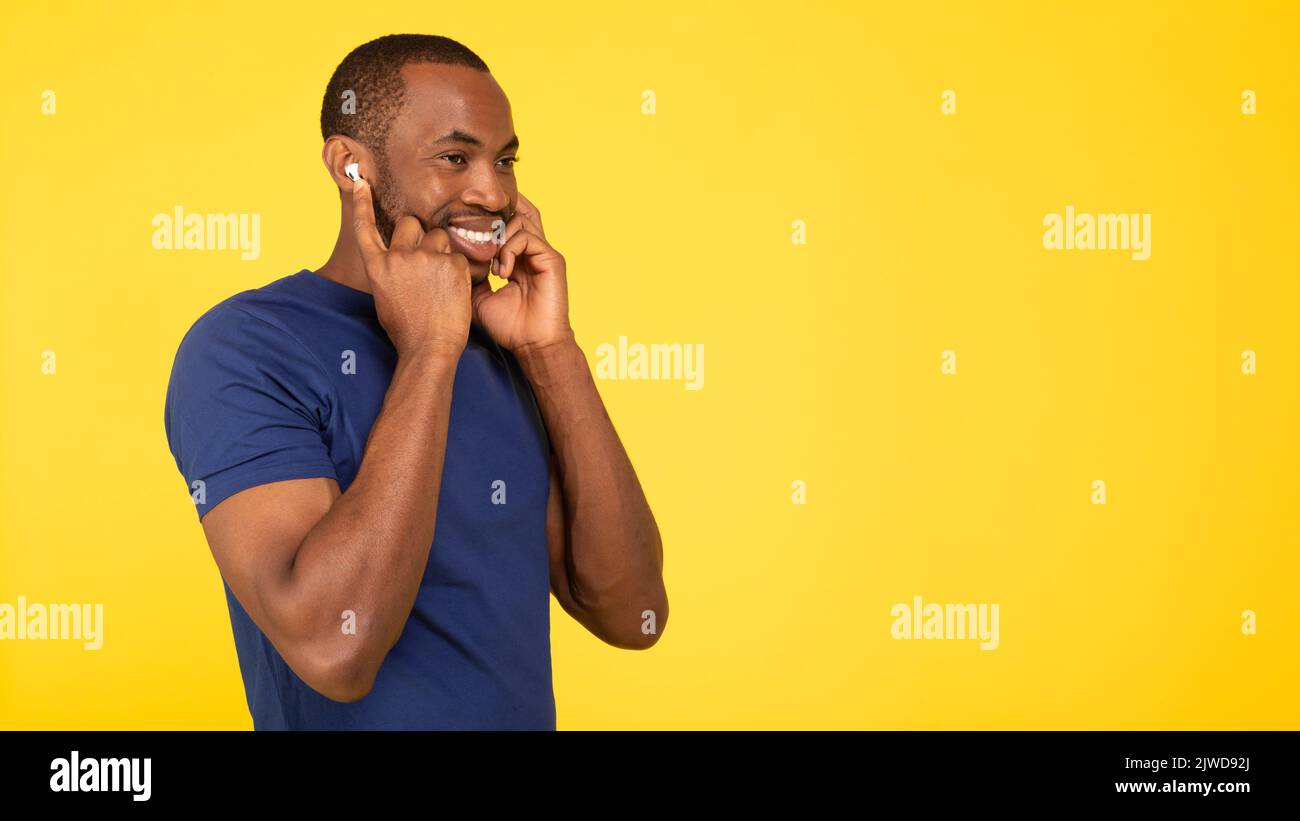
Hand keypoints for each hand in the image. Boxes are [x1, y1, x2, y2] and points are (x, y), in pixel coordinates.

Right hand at [352, 176, 471, 358]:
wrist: (429, 348)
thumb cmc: (407, 330)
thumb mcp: (386, 297)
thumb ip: (389, 271)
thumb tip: (396, 259)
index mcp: (378, 266)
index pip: (365, 227)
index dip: (362, 203)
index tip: (360, 182)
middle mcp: (398, 256)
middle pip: (410, 223)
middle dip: (419, 233)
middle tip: (427, 256)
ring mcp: (425, 257)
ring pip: (439, 237)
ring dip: (442, 251)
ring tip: (443, 281)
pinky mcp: (451, 263)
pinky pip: (458, 256)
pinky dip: (459, 269)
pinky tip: (455, 290)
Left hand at [471, 192, 573, 354]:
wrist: (532, 345)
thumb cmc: (509, 327)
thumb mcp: (477, 297)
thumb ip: (470, 275)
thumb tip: (452, 258)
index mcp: (518, 256)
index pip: (507, 221)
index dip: (488, 216)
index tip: (464, 219)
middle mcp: (532, 250)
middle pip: (518, 210)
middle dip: (494, 212)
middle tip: (474, 222)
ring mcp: (543, 253)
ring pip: (520, 218)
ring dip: (499, 235)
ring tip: (491, 262)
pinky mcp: (552, 259)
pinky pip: (527, 237)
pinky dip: (509, 249)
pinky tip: (502, 271)